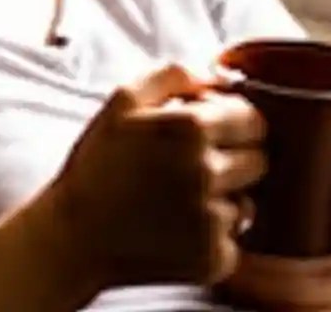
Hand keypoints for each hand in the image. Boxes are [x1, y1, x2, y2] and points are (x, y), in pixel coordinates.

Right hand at [51, 65, 266, 287]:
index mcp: (191, 128)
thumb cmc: (97, 166)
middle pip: (258, 161)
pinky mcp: (212, 257)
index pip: (254, 120)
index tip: (212, 137)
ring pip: (247, 203)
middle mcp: (207, 171)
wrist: (72, 238)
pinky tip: (178, 232)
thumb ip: (173, 74)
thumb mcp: (122, 101)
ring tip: (180, 204)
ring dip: (224, 202)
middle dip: (234, 162)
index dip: (235, 126)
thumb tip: (216, 76)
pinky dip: (213, 238)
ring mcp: (211, 218)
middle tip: (193, 173)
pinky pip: (235, 240)